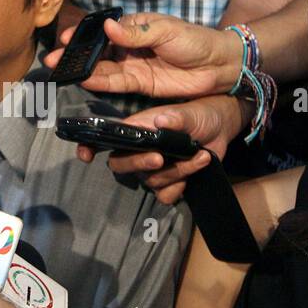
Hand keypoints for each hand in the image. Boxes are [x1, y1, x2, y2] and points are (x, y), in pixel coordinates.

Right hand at [44, 13, 237, 99]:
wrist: (219, 65)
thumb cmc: (195, 40)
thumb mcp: (166, 30)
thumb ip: (136, 32)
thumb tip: (108, 27)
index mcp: (135, 26)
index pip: (103, 30)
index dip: (84, 35)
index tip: (67, 39)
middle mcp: (130, 46)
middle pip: (98, 51)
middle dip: (76, 55)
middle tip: (54, 60)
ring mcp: (134, 65)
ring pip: (103, 68)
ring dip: (83, 71)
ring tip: (63, 72)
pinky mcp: (141, 84)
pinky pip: (116, 83)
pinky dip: (100, 83)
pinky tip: (85, 82)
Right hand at [75, 95, 246, 203]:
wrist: (222, 127)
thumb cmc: (200, 114)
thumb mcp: (190, 112)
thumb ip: (176, 118)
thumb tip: (161, 121)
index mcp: (136, 130)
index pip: (104, 139)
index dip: (89, 147)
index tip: (85, 156)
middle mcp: (139, 150)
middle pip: (121, 166)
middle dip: (138, 164)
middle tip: (159, 158)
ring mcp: (153, 169)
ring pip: (150, 182)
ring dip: (176, 172)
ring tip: (199, 156)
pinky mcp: (170, 182)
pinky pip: (165, 195)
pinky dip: (181, 186)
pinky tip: (197, 168)